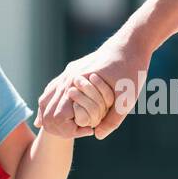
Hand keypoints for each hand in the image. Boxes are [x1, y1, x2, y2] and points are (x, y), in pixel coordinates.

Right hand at [37, 31, 152, 138]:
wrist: (131, 42)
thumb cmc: (132, 69)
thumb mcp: (127, 98)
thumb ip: (113, 120)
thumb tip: (97, 135)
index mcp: (78, 84)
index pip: (59, 115)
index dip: (68, 129)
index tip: (86, 131)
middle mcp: (69, 77)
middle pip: (48, 107)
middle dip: (53, 125)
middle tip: (67, 135)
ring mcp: (69, 72)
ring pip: (47, 96)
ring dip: (46, 113)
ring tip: (47, 128)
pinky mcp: (73, 69)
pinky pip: (54, 88)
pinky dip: (48, 101)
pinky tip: (46, 111)